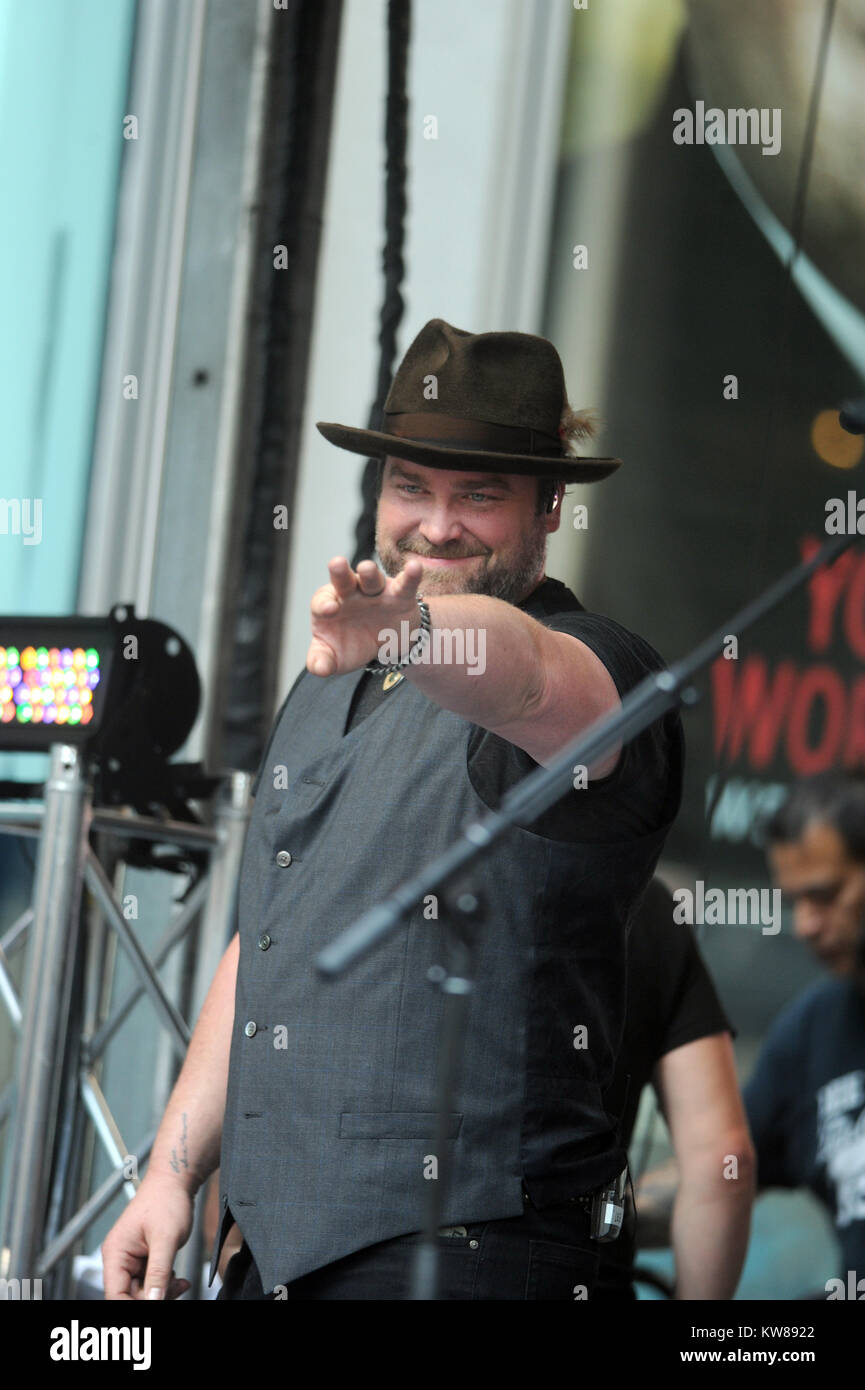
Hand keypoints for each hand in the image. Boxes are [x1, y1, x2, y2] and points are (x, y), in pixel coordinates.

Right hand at [101, 1176, 193, 1299]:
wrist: (175, 1182)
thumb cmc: (167, 1200)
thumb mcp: (166, 1239)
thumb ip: (158, 1272)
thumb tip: (153, 1301)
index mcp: (115, 1253)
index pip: (115, 1295)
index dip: (134, 1305)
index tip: (156, 1304)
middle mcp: (118, 1258)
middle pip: (129, 1296)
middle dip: (153, 1297)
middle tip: (176, 1289)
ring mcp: (130, 1259)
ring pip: (141, 1291)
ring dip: (161, 1292)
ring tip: (179, 1281)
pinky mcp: (143, 1259)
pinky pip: (150, 1281)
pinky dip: (164, 1284)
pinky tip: (177, 1278)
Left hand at [306, 556, 422, 676]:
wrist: (386, 646)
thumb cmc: (353, 645)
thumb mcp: (334, 659)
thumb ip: (321, 663)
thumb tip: (320, 668)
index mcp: (330, 605)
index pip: (322, 601)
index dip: (324, 604)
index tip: (329, 609)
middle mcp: (351, 594)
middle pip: (343, 580)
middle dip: (340, 572)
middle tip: (336, 563)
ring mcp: (376, 593)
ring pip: (371, 579)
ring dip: (369, 572)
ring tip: (367, 568)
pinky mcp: (400, 596)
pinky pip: (405, 584)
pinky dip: (410, 575)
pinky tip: (414, 567)